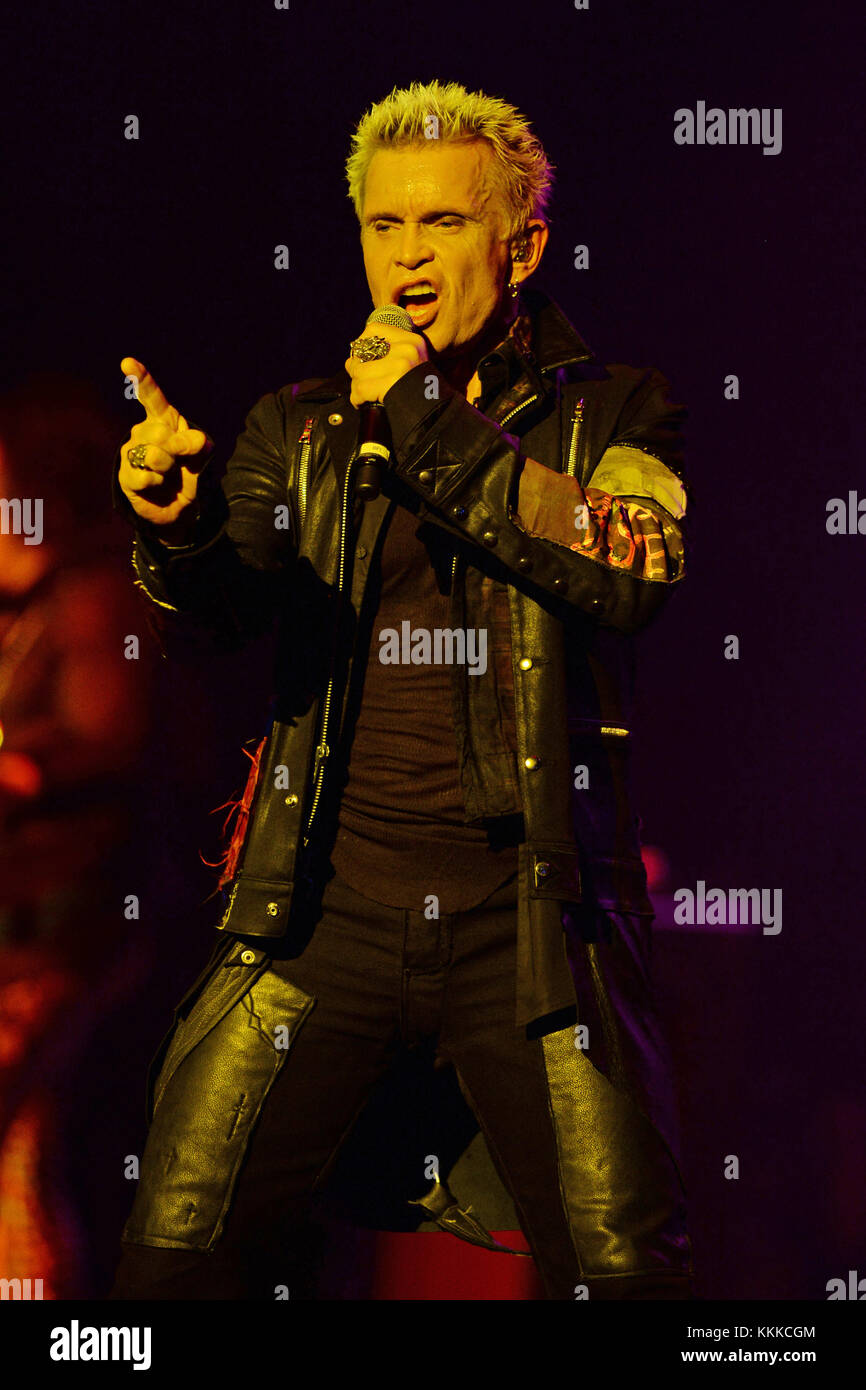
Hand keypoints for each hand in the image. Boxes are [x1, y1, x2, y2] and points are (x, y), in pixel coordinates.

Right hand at [118, 357, 211, 533]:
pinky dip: (157, 483)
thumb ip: (198, 446)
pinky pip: (144, 477)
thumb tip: (197, 439)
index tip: (128, 363)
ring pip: (152, 455)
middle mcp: (143, 432)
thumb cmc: (187, 474)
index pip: (151, 397)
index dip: (141, 379)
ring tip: (168, 474)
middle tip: (183, 458)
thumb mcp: (199, 458)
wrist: (178, 506)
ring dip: (168, 468)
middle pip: (159, 432)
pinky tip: (157, 484)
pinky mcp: (126, 476)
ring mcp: (131, 453)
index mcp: (162, 421)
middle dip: (178, 447)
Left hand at [344, 322, 427, 408]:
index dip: (362, 345)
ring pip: (358, 371)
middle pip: (362, 352)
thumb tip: (354, 355)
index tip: (363, 360)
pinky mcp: (391, 383)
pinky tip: (363, 402)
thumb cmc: (417, 390)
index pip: (374, 329)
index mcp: (412, 341)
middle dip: (357, 370)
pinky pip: (360, 388)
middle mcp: (407, 349)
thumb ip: (389, 352)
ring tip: (365, 395)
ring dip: (357, 386)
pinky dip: (357, 399)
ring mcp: (400, 365)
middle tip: (363, 382)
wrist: (435, 412)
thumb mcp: (412, 362)